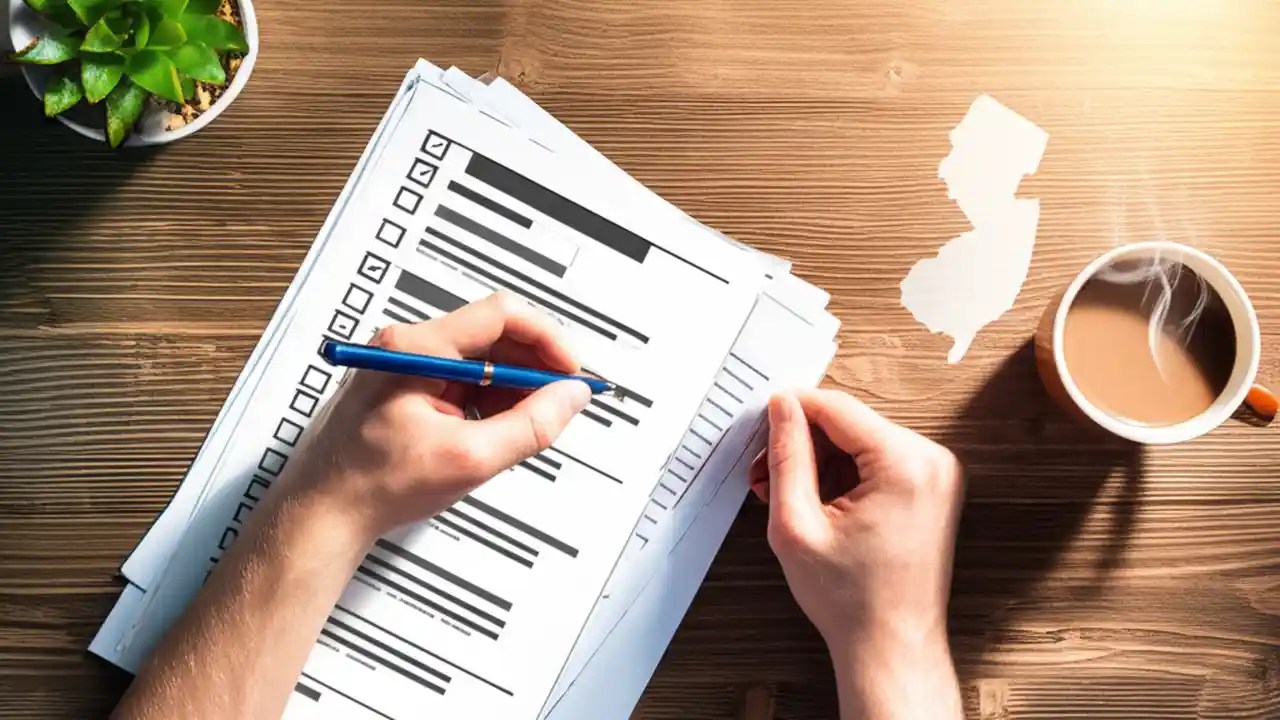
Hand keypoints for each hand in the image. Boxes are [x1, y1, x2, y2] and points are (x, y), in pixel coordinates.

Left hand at [279, 291, 591, 540]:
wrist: (323, 514)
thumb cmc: (372, 485)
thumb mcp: (468, 459)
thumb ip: (530, 426)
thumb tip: (569, 397)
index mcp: (416, 349)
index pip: (501, 315)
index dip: (547, 340)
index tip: (569, 371)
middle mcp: (407, 347)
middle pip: (493, 335)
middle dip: (532, 369)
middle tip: (557, 403)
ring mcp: (404, 366)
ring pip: (481, 360)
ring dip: (510, 390)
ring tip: (517, 430)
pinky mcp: (405, 387)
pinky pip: (462, 380)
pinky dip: (487, 403)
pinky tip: (490, 434)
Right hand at [751, 389, 963, 718]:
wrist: (892, 648)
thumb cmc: (852, 602)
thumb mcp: (797, 524)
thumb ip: (786, 456)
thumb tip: (781, 409)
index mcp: (905, 464)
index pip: (837, 408)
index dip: (791, 408)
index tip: (759, 417)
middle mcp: (930, 461)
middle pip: (849, 423)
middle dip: (802, 443)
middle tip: (763, 472)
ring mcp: (936, 475)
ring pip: (860, 441)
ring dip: (819, 460)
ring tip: (783, 494)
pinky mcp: (931, 489)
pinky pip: (877, 462)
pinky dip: (843, 474)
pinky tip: (815, 502)